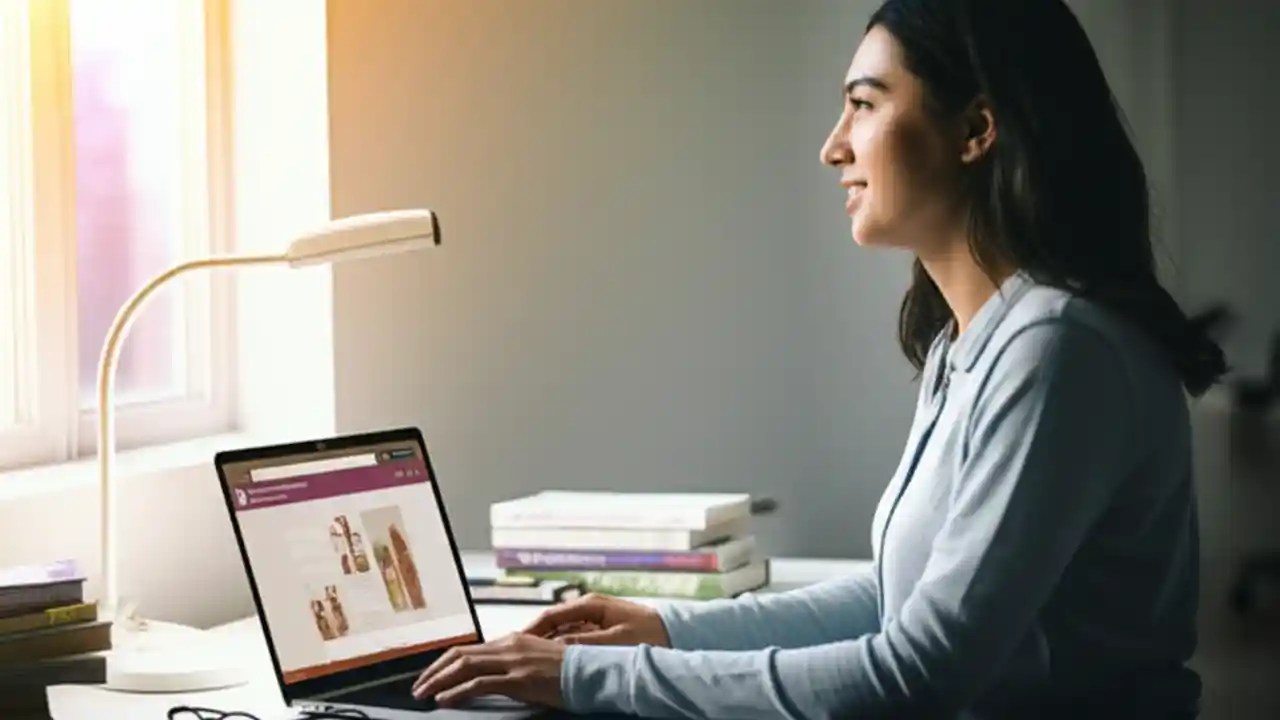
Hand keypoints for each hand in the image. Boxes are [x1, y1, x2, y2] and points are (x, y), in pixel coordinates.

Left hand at [411, 633, 565, 708]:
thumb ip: (515, 661)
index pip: (468, 649)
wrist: (594, 672)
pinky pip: (479, 684)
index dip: (444, 662)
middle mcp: (510, 646)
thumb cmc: (570, 670)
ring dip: (438, 680)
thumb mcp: (538, 659)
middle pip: (460, 654)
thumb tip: (493, 672)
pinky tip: (445, 700)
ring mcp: (514, 662)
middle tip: (418, 687)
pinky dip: (457, 691)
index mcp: (513, 640)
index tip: (431, 675)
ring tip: (424, 694)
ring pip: (464, 666)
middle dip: (434, 670)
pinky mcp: (520, 680)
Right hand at [523, 592, 671, 646]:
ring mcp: (594, 616)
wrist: (675, 632)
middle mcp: (589, 606)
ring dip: (548, 643)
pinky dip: (562, 646)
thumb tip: (556, 647)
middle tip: (517, 653)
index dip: (532, 629)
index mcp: (591, 604)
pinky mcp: (600, 627)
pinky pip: (574, 636)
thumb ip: (584, 642)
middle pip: (553, 622)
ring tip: (531, 659)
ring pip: (562, 630)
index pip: (552, 615)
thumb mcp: (615, 641)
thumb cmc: (649, 634)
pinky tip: (556, 659)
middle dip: (535, 637)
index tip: (516, 642)